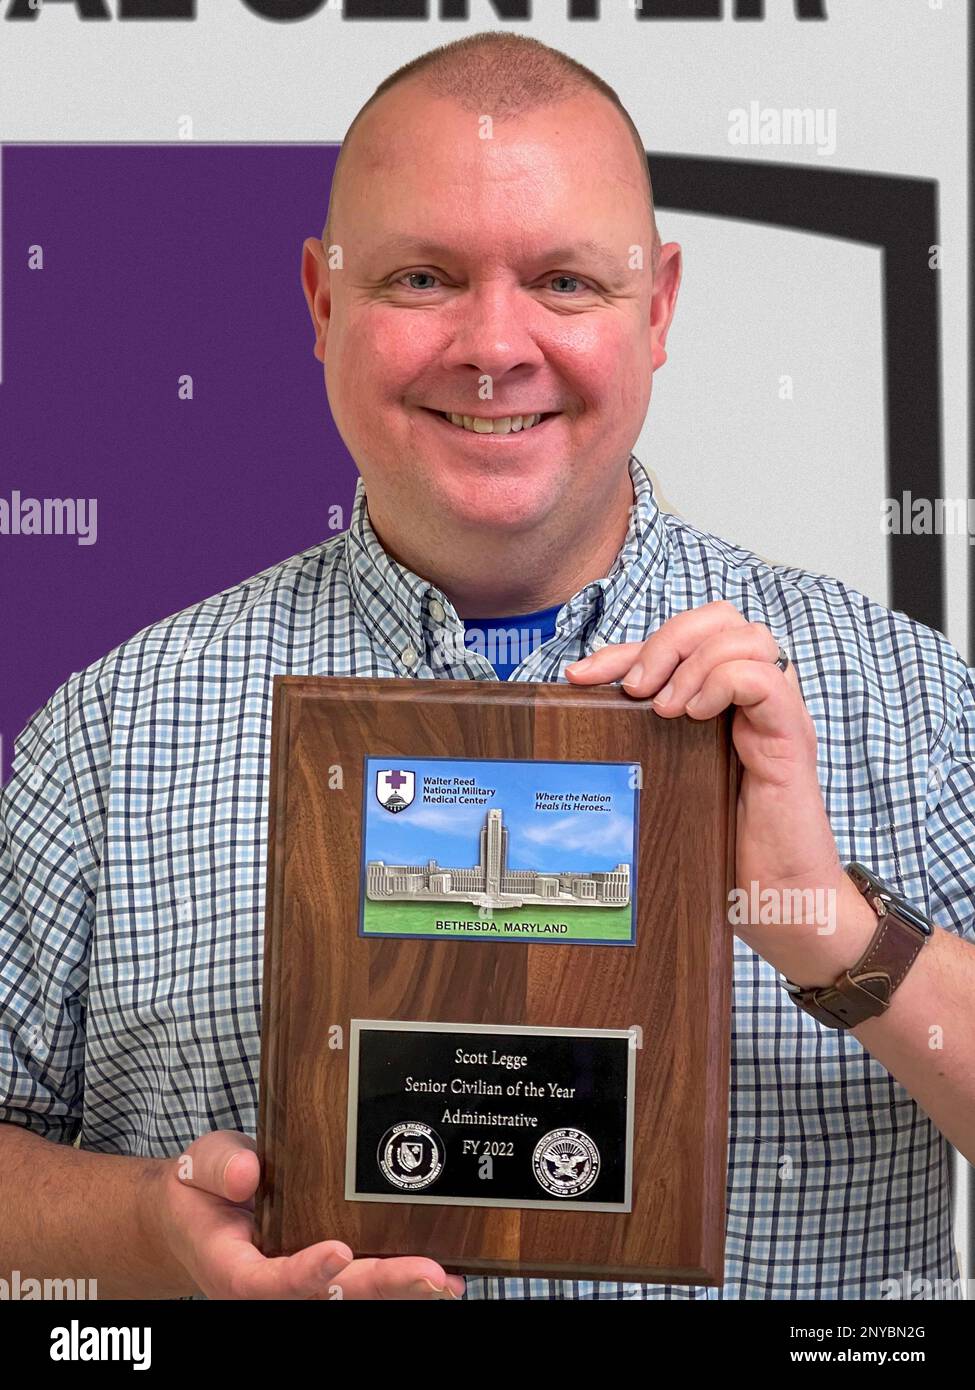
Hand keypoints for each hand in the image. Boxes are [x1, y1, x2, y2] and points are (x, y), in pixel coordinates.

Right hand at [157, 1130, 464, 1299]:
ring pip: (354, 1293)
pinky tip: (442, 1273)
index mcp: (237, 1269)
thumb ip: (221, 1167)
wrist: (198, 1211)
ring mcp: (304, 1280)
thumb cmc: (201, 1188)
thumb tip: (247, 1173)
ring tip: (446, 1279)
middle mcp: (274, 1285)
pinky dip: (400, 1276)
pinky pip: (363, 1278)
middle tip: (428, 1274)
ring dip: (400, 1287)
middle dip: (381, 1285)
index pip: (270, 1281)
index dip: (305, 1273)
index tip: (337, 1251)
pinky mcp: (326, 1270)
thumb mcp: (200, 1165)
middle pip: (330, 1296)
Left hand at [565, 602, 870, 979]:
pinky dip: (722, 683)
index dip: (626, 648)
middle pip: (721, 617)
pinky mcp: (790, 740)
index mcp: (725, 702)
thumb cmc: (727, 850)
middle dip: (667, 639)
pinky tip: (694, 717)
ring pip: (746, 635)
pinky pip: (766, 678)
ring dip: (693, 661)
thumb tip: (583, 713)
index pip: (681, 640)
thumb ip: (645, 744)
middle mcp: (755, 699)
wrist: (781, 902)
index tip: (581, 675)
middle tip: (637, 687)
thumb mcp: (671, 783)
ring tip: (666, 708)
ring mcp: (777, 715)